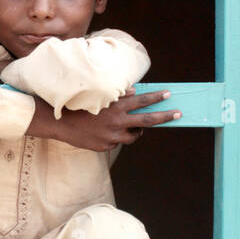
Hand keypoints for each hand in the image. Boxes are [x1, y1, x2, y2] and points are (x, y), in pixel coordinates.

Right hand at [29, 89, 179, 150]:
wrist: (61, 123)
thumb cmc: (81, 106)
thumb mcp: (100, 97)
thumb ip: (118, 96)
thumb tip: (135, 92)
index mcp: (116, 107)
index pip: (142, 102)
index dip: (157, 98)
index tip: (169, 95)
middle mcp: (117, 122)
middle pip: (147, 121)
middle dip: (164, 116)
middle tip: (178, 113)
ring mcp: (112, 136)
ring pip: (133, 136)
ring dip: (135, 131)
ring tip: (129, 127)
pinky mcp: (106, 146)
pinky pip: (117, 142)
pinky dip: (115, 137)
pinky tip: (102, 132)